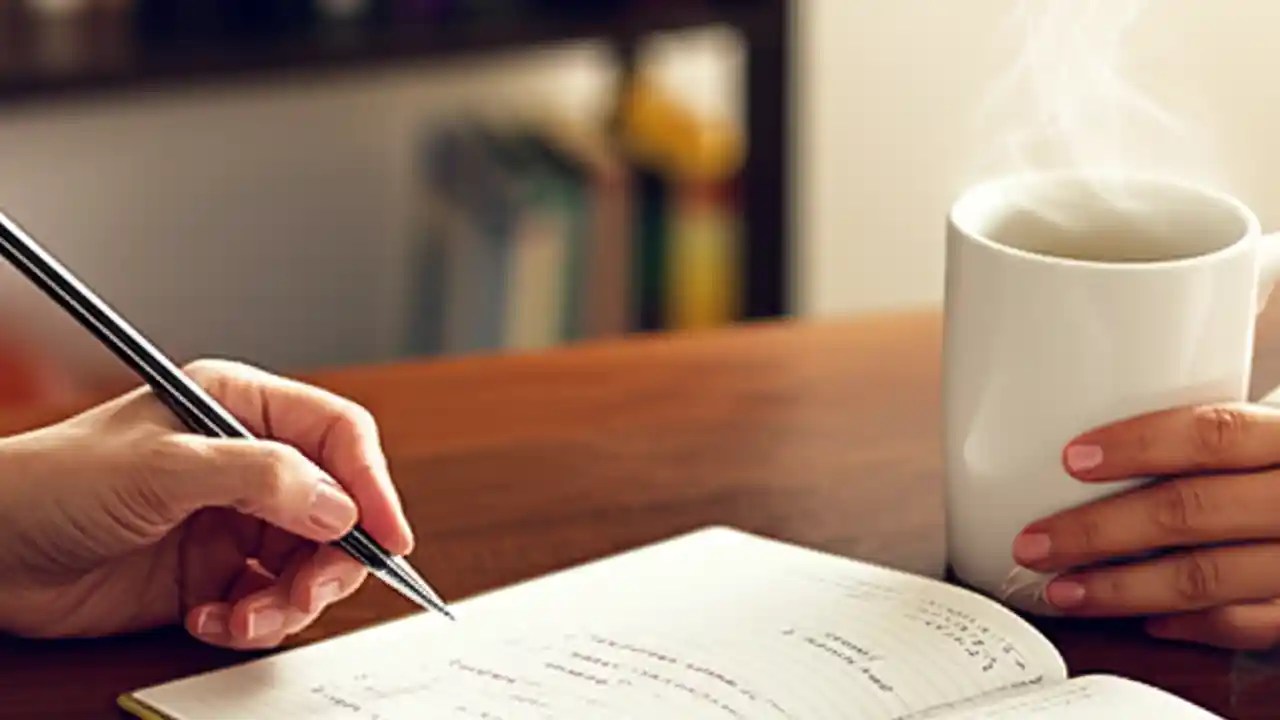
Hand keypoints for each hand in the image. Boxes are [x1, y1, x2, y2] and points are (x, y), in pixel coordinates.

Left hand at [0, 360, 412, 649]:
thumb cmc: (57, 482)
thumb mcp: (164, 468)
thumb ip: (262, 479)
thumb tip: (342, 510)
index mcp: (242, 408)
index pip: (338, 436)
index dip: (372, 483)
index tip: (388, 535)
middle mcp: (249, 463)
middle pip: (338, 509)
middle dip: (330, 558)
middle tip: (306, 592)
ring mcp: (234, 520)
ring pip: (310, 563)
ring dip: (289, 600)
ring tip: (244, 616)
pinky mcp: (215, 573)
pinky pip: (269, 602)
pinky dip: (253, 621)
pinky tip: (210, 619)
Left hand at [1011, 402, 1279, 649]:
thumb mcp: (1276, 431)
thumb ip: (1217, 430)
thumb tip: (1106, 399)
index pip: (1214, 434)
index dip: (1140, 444)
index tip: (1073, 458)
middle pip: (1190, 512)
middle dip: (1100, 531)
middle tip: (1036, 542)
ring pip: (1206, 578)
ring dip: (1122, 588)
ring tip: (1063, 590)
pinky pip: (1245, 624)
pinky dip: (1187, 624)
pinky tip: (1143, 620)